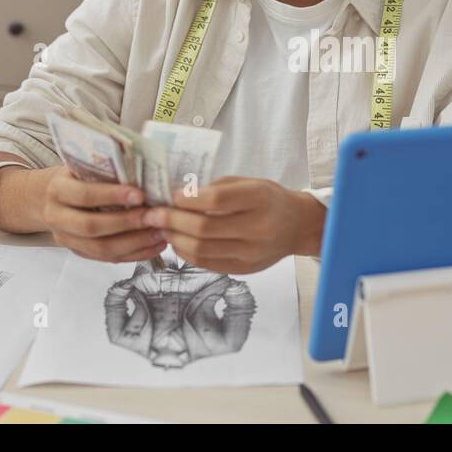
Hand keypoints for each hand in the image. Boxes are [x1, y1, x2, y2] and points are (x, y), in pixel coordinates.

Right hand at [41, 166, 166, 262]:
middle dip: (126, 223)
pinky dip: (134, 254)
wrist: (52, 197)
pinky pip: (108, 258)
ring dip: (134, 243)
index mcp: (58, 190)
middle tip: (153, 217)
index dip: (112, 195)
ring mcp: (66, 238)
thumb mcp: (85, 167)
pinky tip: (154, 245)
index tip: (140, 194)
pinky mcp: (79, 252)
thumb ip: (106, 172)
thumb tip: (144, 176)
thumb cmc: (78, 177)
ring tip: (160, 233)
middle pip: (91, 226)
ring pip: (100, 248)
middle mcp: (56, 217)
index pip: (85, 195)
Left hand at [140, 176, 325, 273]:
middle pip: (205, 228)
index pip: (216, 200)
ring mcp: (252, 253)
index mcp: (260, 199)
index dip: (188, 199)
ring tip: (163, 228)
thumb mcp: (248, 183)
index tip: (171, 195)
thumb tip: (177, 197)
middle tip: (154, 215)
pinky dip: (186, 253)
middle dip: (172, 221)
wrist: (297, 226)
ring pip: (202, 250)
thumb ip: (215, 188)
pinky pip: (207, 264)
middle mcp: (258, 228)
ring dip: (175, 239)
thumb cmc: (268, 199)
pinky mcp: (244, 269)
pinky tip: (178, 242)